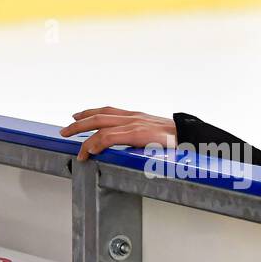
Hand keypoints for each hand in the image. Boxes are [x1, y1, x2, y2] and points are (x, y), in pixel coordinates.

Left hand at [59, 108, 176, 160]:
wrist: (195, 137)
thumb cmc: (178, 139)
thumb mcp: (156, 135)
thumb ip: (142, 138)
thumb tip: (132, 148)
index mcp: (136, 116)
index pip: (107, 111)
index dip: (90, 113)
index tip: (77, 116)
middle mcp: (133, 117)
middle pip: (99, 116)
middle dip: (80, 123)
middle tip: (65, 130)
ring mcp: (135, 124)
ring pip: (101, 125)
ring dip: (84, 135)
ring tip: (75, 146)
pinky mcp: (138, 133)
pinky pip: (111, 137)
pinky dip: (98, 142)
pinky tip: (90, 150)